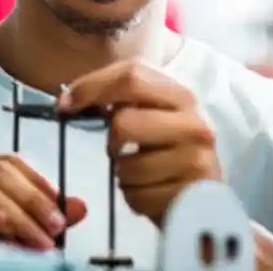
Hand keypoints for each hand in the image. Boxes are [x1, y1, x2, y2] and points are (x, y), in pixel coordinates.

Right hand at [0, 154, 86, 249]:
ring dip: (18, 217)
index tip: (60, 204)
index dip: (38, 181)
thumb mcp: (18, 223)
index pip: (11, 161)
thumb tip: (81, 207)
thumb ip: (46, 213)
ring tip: (39, 239)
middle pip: (0, 174)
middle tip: (55, 227)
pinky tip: (3, 225)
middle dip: (33, 202)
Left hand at [59, 60, 220, 226]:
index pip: (132, 75)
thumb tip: (68, 99)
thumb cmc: (170, 150)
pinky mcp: (189, 195)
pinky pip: (136, 197)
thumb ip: (122, 98)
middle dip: (111, 141)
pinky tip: (153, 191)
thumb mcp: (154, 114)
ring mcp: (196, 159)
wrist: (206, 194)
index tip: (66, 104)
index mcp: (182, 95)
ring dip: (123, 174)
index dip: (92, 86)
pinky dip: (135, 197)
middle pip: (123, 122)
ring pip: (125, 165)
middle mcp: (195, 122)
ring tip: (143, 173)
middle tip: (122, 148)